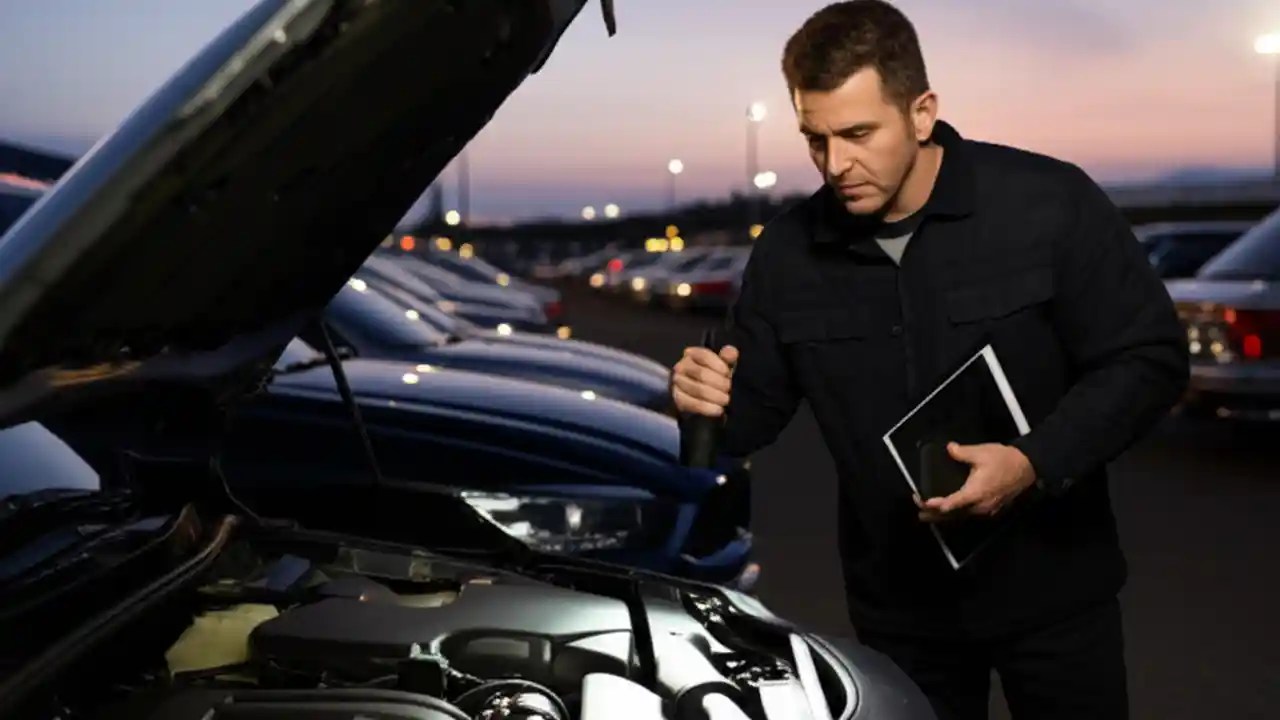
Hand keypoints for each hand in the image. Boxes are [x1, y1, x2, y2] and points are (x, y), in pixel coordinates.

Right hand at [670, 344, 738, 416]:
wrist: (696, 395)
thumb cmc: (711, 376)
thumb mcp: (720, 365)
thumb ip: (726, 358)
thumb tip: (732, 352)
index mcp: (692, 354)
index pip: (704, 356)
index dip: (718, 365)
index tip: (728, 373)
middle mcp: (681, 366)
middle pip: (701, 373)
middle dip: (719, 383)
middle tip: (730, 389)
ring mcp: (677, 383)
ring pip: (697, 389)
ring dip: (715, 396)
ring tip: (726, 400)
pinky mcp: (678, 399)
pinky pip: (692, 404)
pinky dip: (707, 408)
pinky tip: (718, 410)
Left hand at [915, 442, 1035, 522]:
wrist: (1028, 467)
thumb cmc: (1004, 460)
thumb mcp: (981, 452)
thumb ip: (962, 453)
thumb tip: (949, 449)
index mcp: (975, 493)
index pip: (951, 504)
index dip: (935, 505)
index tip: (922, 501)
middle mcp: (979, 506)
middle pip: (953, 515)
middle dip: (934, 514)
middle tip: (919, 511)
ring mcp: (986, 510)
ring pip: (961, 517)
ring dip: (944, 517)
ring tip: (928, 515)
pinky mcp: (990, 510)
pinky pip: (969, 515)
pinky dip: (956, 515)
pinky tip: (949, 512)